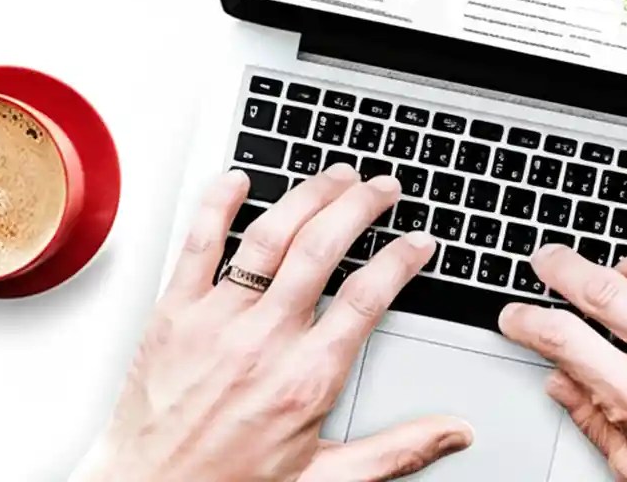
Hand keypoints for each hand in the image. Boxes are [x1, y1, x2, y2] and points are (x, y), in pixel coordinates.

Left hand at [78, 167, 471, 481]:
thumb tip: (452, 433)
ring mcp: (216, 322)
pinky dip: (217, 205)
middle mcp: (264, 342)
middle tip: (383, 189)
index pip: (367, 297)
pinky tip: (238, 180)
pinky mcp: (174, 314)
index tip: (418, 241)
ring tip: (335, 176)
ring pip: (270, 236)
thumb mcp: (326, 477)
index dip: (401, 259)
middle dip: (361, 206)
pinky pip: (197, 244)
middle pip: (323, 248)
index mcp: (307, 378)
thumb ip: (397, 450)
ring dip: (308, 195)